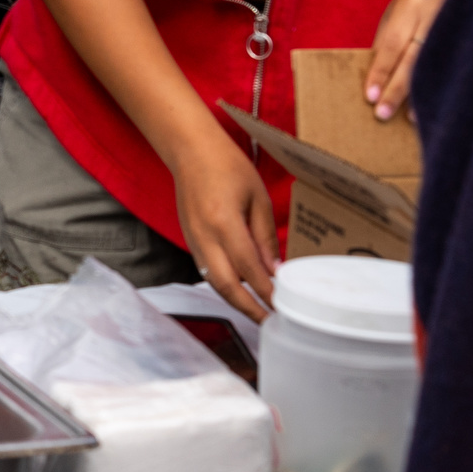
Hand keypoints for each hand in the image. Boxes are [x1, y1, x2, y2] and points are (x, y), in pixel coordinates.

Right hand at [165, 130, 277, 321]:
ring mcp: (193, 239)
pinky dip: (224, 284)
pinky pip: (206, 270)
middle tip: (269, 322)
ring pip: (213, 282)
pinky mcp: (189, 239)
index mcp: (224, 222)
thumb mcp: (257, 197)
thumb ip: (265, 236)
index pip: (249, 268)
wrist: (190, 150)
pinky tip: (240, 290)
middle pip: (226, 285)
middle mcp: (205, 236)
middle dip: (248, 308)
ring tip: (257, 312)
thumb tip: (275, 269)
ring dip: (235, 300)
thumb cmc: (227, 165)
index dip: (266, 291)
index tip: (283, 306)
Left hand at [365, 0, 455, 119]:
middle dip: (397, 89)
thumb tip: (376, 77)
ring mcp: (456, 29)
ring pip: (437, 67)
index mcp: (411, 8)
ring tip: (411, 118)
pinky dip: (444, 88)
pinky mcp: (470, 40)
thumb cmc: (416, 2)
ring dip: (423, 95)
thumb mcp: (396, 13)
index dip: (381, 71)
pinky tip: (437, 104)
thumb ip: (387, 41)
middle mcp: (434, 18)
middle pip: (414, 59)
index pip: (393, 44)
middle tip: (383, 114)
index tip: (371, 96)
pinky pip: (455, 68)